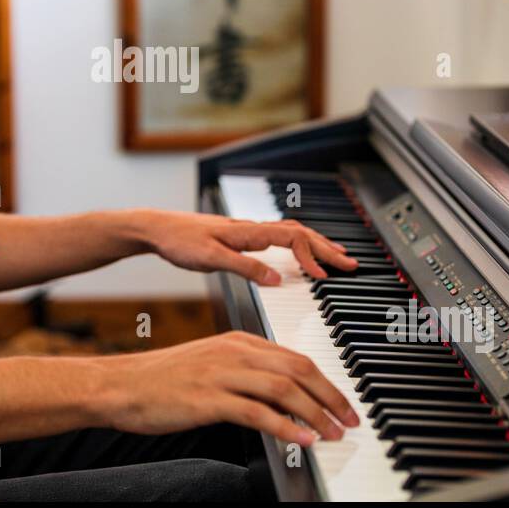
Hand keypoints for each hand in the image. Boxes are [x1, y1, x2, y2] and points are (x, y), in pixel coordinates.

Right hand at [95, 331, 360, 446]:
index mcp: (238, 341)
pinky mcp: (208, 399)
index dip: (326, 381)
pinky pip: (257, 412)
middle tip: (349, 419)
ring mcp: (221, 375)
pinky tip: (301, 439)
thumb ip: (246, 374)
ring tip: (332, 433)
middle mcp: (234, 353)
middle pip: (297, 369)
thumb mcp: (210, 365)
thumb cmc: (162, 380)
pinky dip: (285, 427)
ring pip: (283, 389)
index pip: (295, 357)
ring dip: (315, 413)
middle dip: (330, 396)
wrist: (121, 385)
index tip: (342, 402)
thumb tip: (280, 398)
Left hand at [135, 209, 357, 284]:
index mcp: (249, 232)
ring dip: (318, 245)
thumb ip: (245, 269)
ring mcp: (249, 231)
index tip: (324, 276)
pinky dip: (300, 245)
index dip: (312, 256)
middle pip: (301, 233)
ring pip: (293, 233)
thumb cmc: (179, 242)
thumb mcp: (211, 259)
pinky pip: (281, 238)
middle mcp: (253, 228)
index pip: (293, 238)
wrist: (157, 228)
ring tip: (338, 257)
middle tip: (352, 265)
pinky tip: (303, 255)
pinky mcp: (242, 237)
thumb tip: (278, 280)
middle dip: (328, 248)